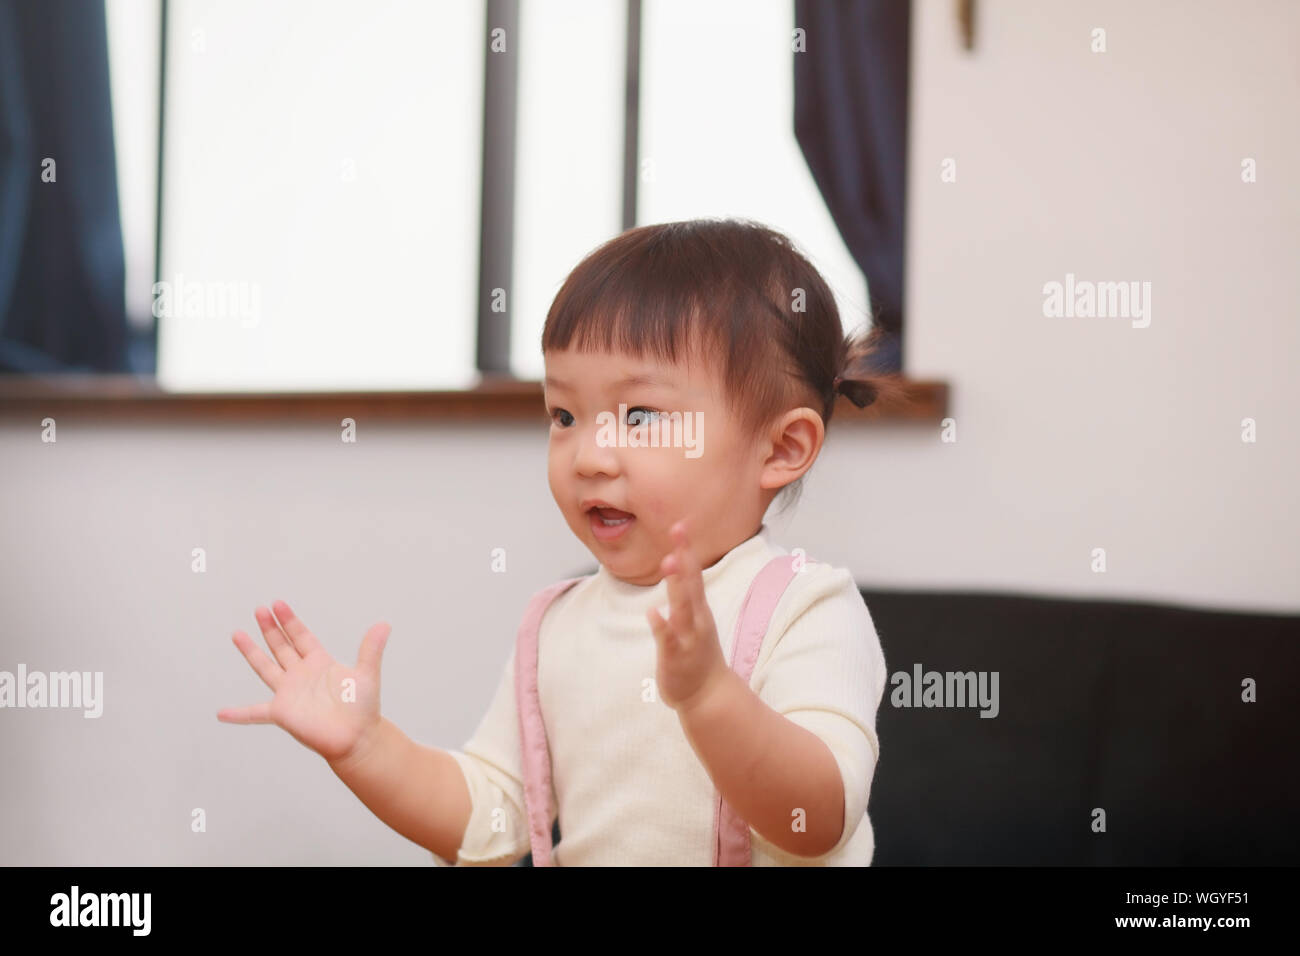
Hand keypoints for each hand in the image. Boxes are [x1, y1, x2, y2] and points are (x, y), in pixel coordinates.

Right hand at [217, 600, 389, 764]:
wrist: (357, 738)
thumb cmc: (363, 708)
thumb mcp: (367, 674)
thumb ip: (371, 649)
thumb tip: (385, 623)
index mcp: (320, 663)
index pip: (301, 636)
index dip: (290, 621)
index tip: (278, 603)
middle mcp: (301, 675)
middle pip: (282, 646)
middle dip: (271, 628)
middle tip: (260, 609)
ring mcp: (289, 693)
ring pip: (266, 667)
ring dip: (252, 651)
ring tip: (237, 633)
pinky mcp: (282, 713)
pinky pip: (255, 713)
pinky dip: (239, 715)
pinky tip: (221, 714)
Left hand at [646, 520, 729, 713]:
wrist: (710, 697)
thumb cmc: (697, 654)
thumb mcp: (693, 619)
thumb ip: (686, 593)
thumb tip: (677, 564)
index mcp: (699, 609)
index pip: (693, 573)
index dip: (687, 549)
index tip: (681, 524)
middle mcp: (697, 619)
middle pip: (691, 583)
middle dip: (685, 556)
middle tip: (679, 530)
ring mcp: (688, 637)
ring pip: (682, 608)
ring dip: (677, 586)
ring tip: (669, 562)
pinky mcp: (676, 657)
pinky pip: (669, 640)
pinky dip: (663, 626)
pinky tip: (653, 613)